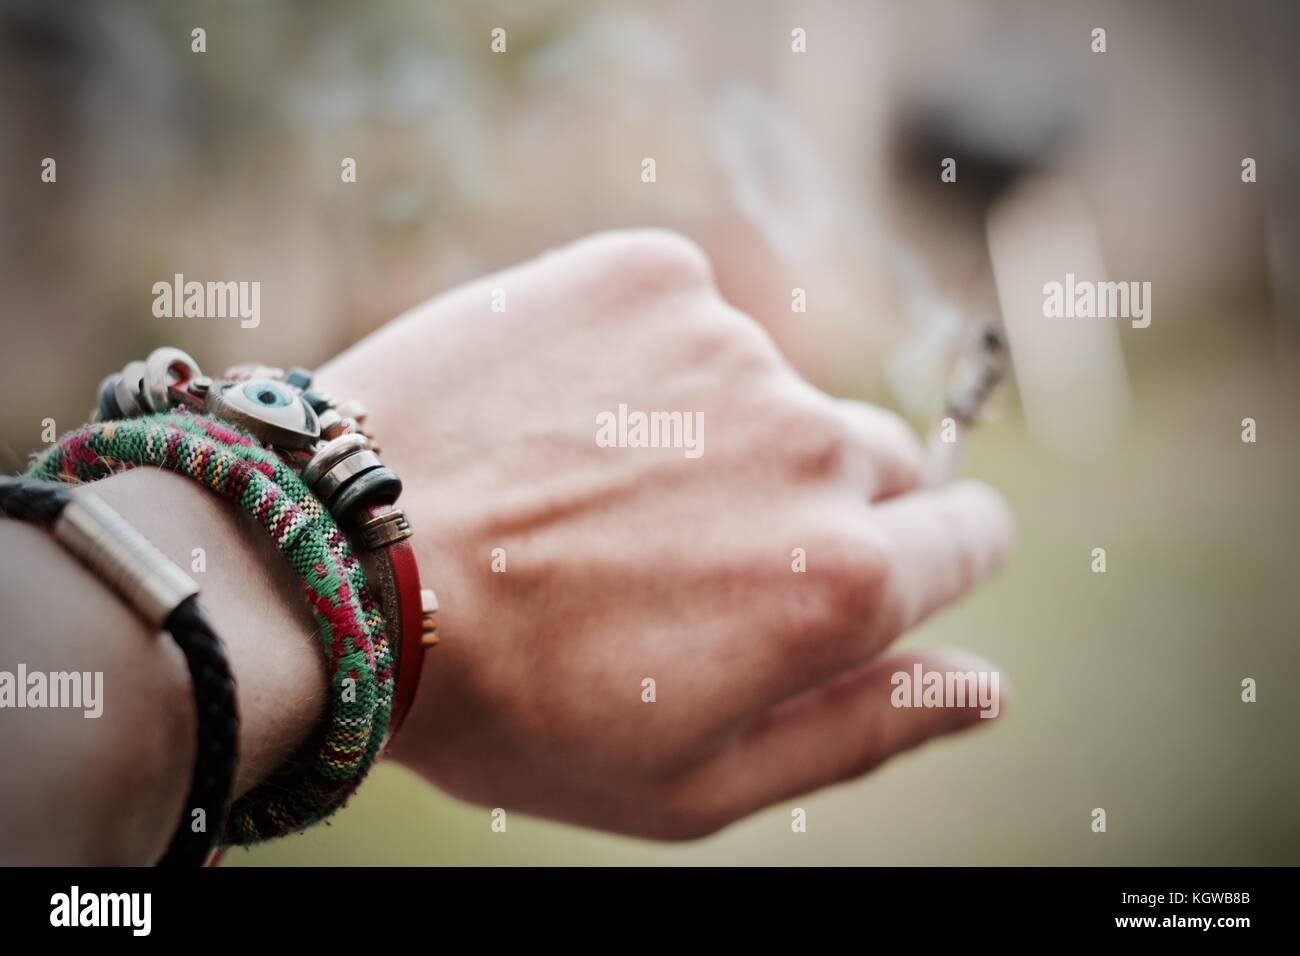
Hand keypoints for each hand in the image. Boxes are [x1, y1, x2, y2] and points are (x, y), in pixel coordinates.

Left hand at [317, 230, 1013, 838]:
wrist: (336, 568)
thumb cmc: (514, 704)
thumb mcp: (695, 782)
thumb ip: (864, 731)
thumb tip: (989, 684)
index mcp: (844, 579)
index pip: (970, 537)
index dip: (929, 558)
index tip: (872, 567)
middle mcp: (809, 444)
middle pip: (874, 461)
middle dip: (813, 505)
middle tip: (686, 551)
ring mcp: (727, 345)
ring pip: (772, 389)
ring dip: (714, 434)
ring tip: (588, 491)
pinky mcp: (645, 274)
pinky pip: (689, 318)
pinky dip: (645, 363)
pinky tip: (558, 421)